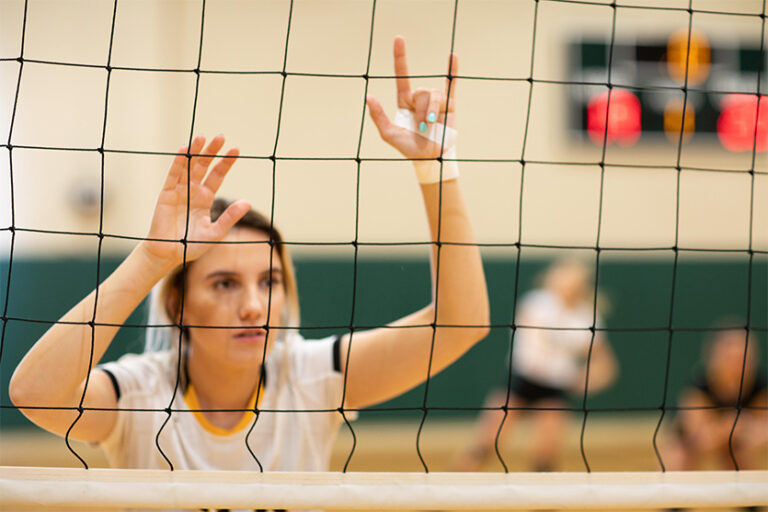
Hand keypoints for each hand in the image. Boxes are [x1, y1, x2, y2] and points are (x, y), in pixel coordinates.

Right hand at [141, 135, 249, 267]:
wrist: (169, 254)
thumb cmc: (192, 245)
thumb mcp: (216, 232)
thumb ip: (230, 217)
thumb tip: (248, 203)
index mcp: (205, 198)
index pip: (217, 175)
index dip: (225, 163)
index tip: (235, 149)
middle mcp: (193, 191)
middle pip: (203, 166)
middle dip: (211, 152)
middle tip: (221, 137)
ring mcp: (179, 191)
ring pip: (188, 166)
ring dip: (195, 152)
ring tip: (203, 137)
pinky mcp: (166, 194)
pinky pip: (173, 175)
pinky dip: (178, 162)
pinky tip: (184, 150)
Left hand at [366, 36, 457, 159]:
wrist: (430, 158)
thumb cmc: (409, 148)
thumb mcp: (389, 134)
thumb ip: (378, 116)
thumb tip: (369, 96)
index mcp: (405, 101)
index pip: (401, 76)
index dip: (400, 57)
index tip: (399, 39)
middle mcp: (420, 98)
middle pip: (421, 91)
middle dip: (421, 111)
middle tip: (421, 128)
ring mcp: (436, 101)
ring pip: (435, 95)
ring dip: (432, 111)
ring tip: (431, 125)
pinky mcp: (450, 105)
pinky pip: (451, 84)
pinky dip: (452, 70)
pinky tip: (453, 56)